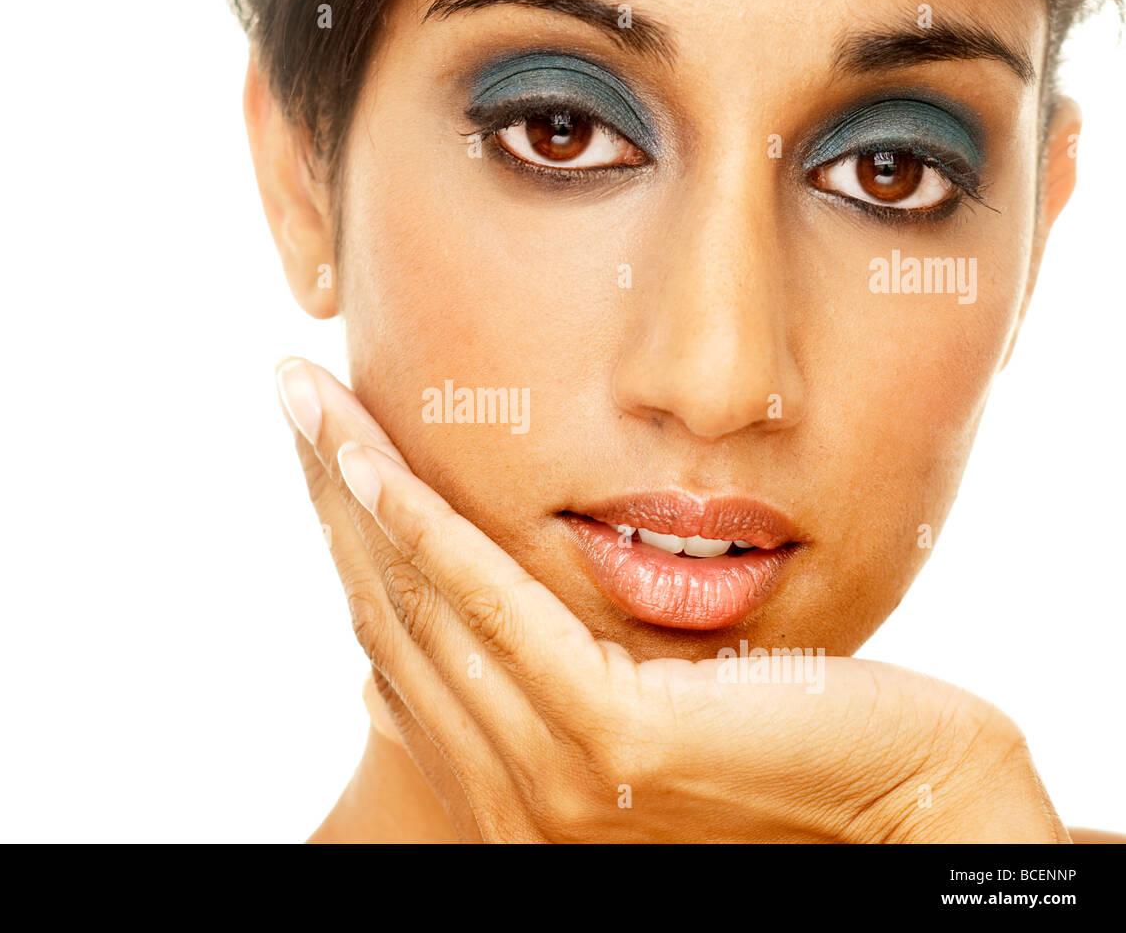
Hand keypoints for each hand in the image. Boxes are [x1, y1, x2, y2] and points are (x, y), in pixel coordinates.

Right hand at [276, 357, 1067, 842]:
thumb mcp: (645, 699)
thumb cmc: (792, 737)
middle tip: (292, 396)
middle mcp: (510, 791)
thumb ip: (556, 668)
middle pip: (390, 612)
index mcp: (511, 782)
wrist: (906, 803)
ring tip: (308, 398)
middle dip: (331, 494)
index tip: (322, 449)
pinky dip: (420, 527)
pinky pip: (488, 607)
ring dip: (352, 487)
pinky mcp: (610, 741)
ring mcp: (551, 776)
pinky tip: (372, 460)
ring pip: (421, 600)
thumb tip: (480, 603)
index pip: (400, 640)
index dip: (349, 535)